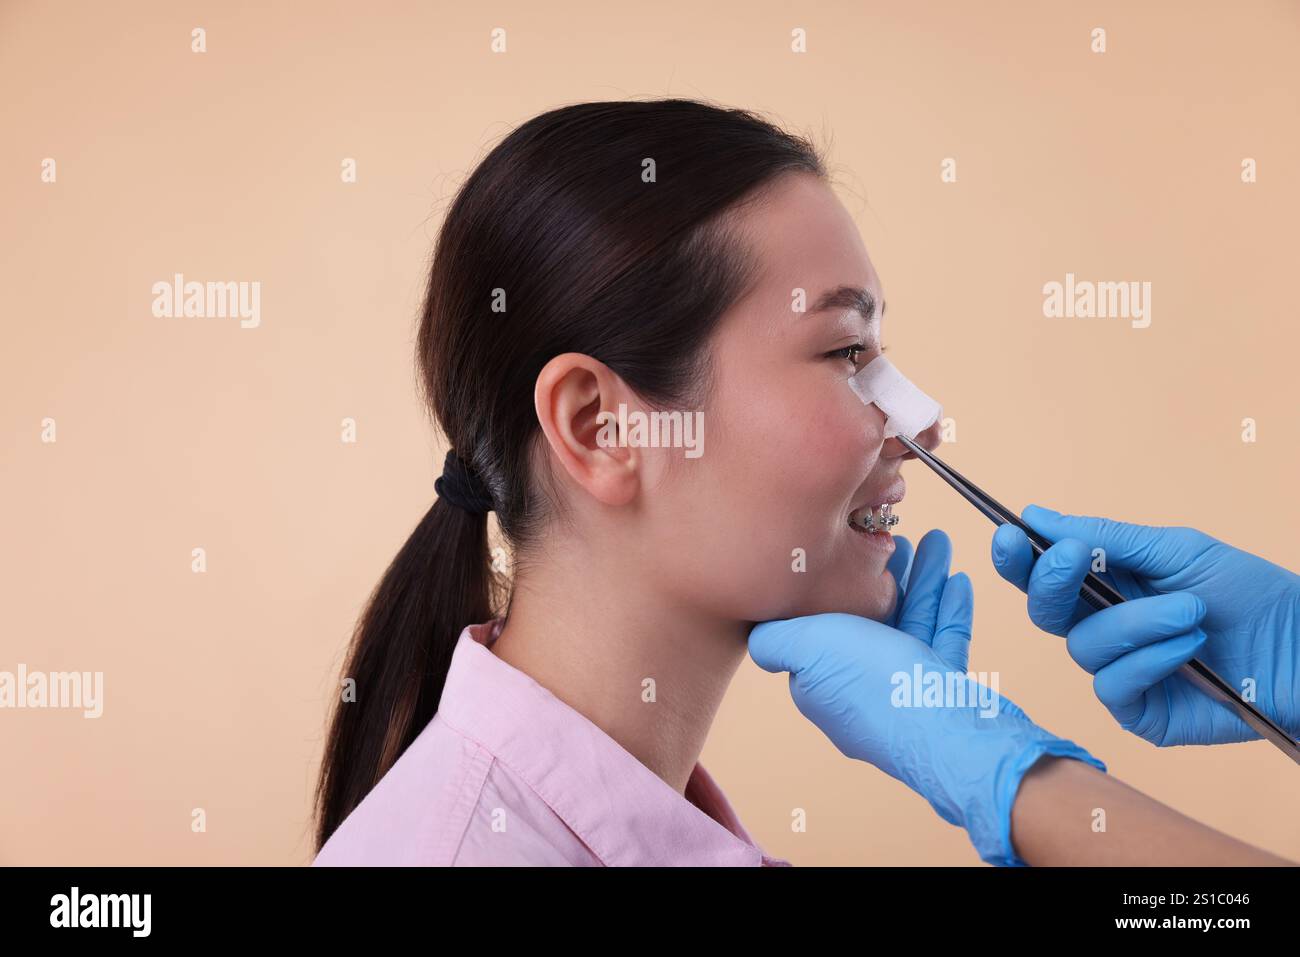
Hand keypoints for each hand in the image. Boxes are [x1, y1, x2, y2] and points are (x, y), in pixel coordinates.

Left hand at [749, 528, 1104, 865]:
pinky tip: (956, 580)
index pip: (822, 627)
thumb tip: (758, 633)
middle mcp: (861, 688)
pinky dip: (949, 608)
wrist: (953, 737)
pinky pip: (943, 642)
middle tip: (899, 537)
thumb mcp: (809, 648)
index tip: (847, 550)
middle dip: (885, 575)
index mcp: (824, 679)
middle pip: (871, 618)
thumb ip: (776, 639)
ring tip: (936, 540)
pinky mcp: (943, 693)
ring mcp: (905, 692)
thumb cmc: (880, 687)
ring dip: (924, 579)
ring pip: (912, 623)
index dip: (832, 587)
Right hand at [992, 506, 1299, 745]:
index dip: (1018, 558)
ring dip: (1135, 623)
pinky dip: (1150, 660)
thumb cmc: (1251, 594)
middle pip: (1043, 612)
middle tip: (1076, 556)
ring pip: (1082, 647)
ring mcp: (1120, 673)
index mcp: (1105, 586)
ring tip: (1192, 611)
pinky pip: (1113, 686)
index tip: (1012, 535)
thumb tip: (1037, 516)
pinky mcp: (1141, 713)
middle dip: (1052, 582)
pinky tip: (1189, 648)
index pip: (1042, 575)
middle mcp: (1103, 630)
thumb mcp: (1177, 550)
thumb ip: (1106, 537)